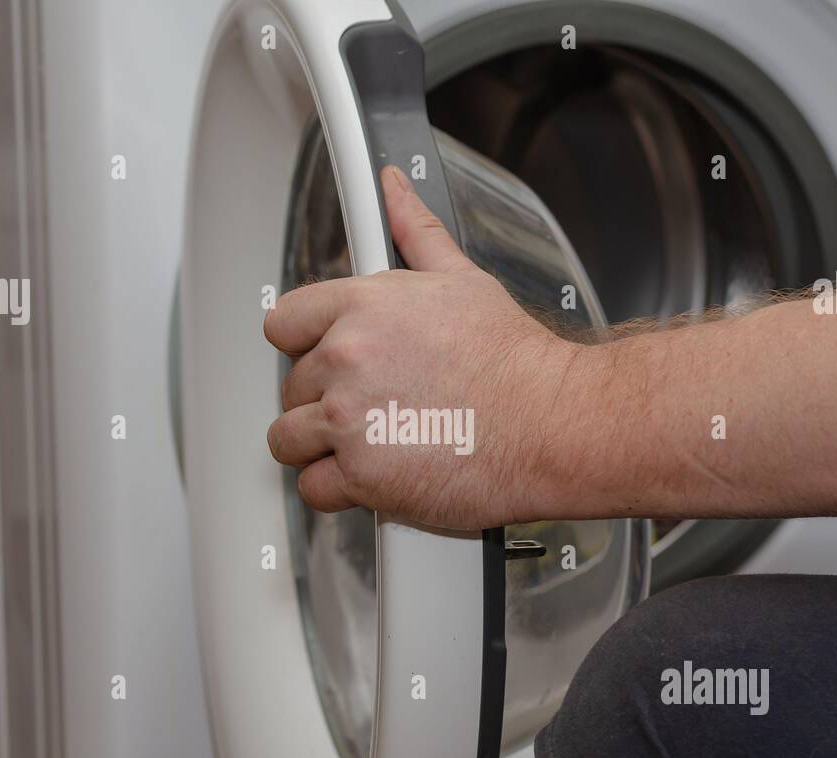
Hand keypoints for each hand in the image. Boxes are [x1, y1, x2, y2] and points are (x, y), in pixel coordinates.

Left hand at [264, 165, 586, 529]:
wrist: (551, 424)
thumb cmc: (516, 362)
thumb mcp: (463, 280)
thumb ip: (416, 232)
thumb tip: (394, 188)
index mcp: (362, 306)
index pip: (284, 322)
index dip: (306, 345)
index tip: (327, 361)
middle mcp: (346, 358)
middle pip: (291, 385)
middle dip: (325, 400)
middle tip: (376, 408)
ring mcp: (348, 419)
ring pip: (288, 438)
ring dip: (321, 447)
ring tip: (369, 445)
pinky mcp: (360, 474)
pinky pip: (313, 488)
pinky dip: (338, 490)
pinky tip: (374, 477)